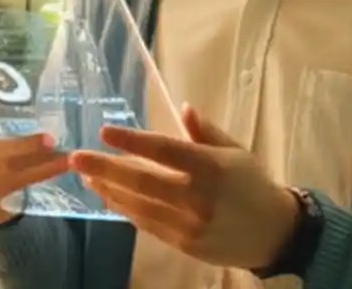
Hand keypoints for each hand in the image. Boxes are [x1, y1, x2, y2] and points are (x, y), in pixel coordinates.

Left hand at [69, 104, 299, 269]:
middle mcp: (196, 196)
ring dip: (109, 190)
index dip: (132, 141)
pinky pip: (147, 225)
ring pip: (139, 206)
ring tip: (87, 176)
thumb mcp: (236, 151)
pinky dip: (126, 210)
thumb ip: (206, 132)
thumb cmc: (254, 185)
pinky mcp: (184, 244)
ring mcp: (188, 224)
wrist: (275, 233)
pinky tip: (110, 198)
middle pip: (142, 181)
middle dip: (106, 168)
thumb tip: (183, 107)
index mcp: (210, 167)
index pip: (163, 150)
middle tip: (77, 157)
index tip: (105, 131)